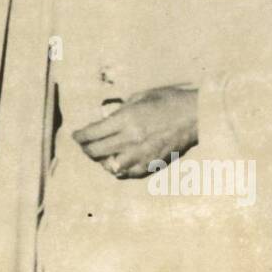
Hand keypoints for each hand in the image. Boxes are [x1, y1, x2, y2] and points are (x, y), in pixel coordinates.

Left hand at [71, 84, 197, 178]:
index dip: (79, 136)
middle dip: (86, 149)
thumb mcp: (139, 97)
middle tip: (84, 145)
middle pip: (96, 151)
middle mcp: (130, 139)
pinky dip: (120, 169)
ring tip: (101, 154)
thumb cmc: (168, 100)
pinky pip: (128, 173)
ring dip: (102, 160)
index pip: (92, 133)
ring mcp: (141, 154)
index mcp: (126, 120)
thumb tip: (105, 119)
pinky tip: (118, 162)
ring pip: (110, 166)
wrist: (195, 115)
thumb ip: (120, 110)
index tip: (76, 135)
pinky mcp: (152, 163)